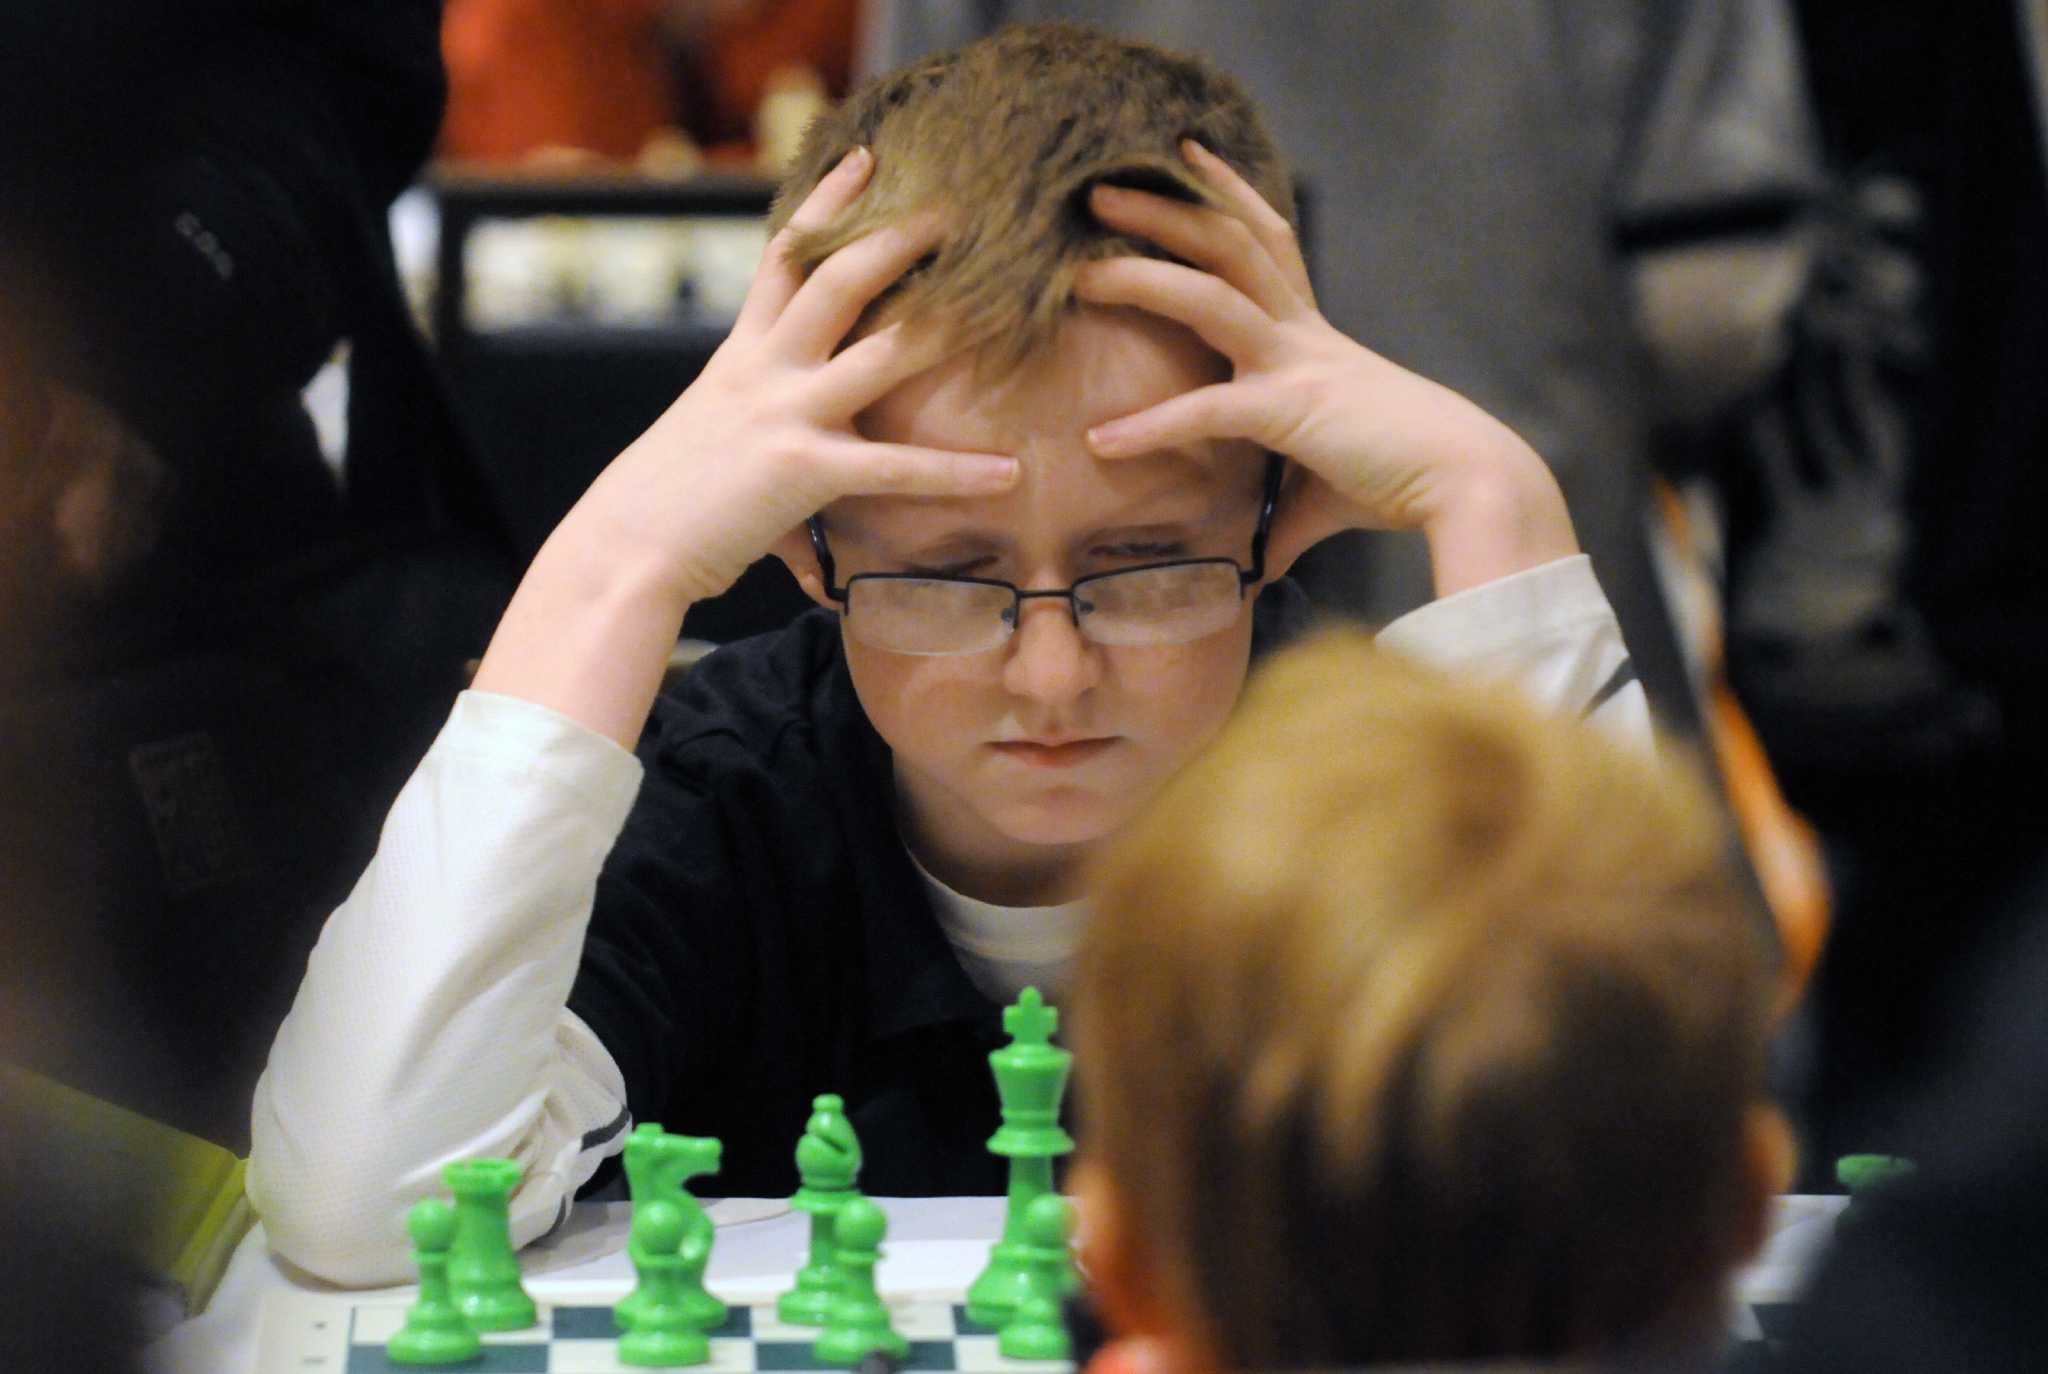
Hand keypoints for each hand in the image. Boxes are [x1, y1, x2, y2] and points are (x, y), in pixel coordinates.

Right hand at [567, 145, 1018, 607]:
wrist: (623, 550)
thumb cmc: (665, 504)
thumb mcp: (711, 437)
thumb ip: (758, 429)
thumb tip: (795, 473)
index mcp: (740, 354)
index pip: (785, 255)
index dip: (826, 202)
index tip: (868, 158)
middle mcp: (763, 368)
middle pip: (839, 277)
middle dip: (900, 235)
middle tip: (961, 203)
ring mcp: (784, 413)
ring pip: (881, 352)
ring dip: (949, 324)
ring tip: (1011, 302)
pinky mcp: (803, 470)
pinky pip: (895, 467)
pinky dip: (956, 472)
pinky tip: (1007, 472)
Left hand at [1074, 141, 1576, 595]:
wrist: (1471, 483)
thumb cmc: (1405, 479)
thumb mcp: (1327, 493)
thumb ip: (1284, 519)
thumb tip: (1260, 568)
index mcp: (1312, 336)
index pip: (1266, 242)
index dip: (1228, 195)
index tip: (1189, 157)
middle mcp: (1302, 333)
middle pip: (1228, 243)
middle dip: (1164, 209)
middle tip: (1099, 187)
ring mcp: (1298, 363)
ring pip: (1211, 294)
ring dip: (1144, 276)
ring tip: (1080, 271)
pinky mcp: (1293, 410)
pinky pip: (1207, 410)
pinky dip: (1151, 427)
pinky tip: (1102, 442)